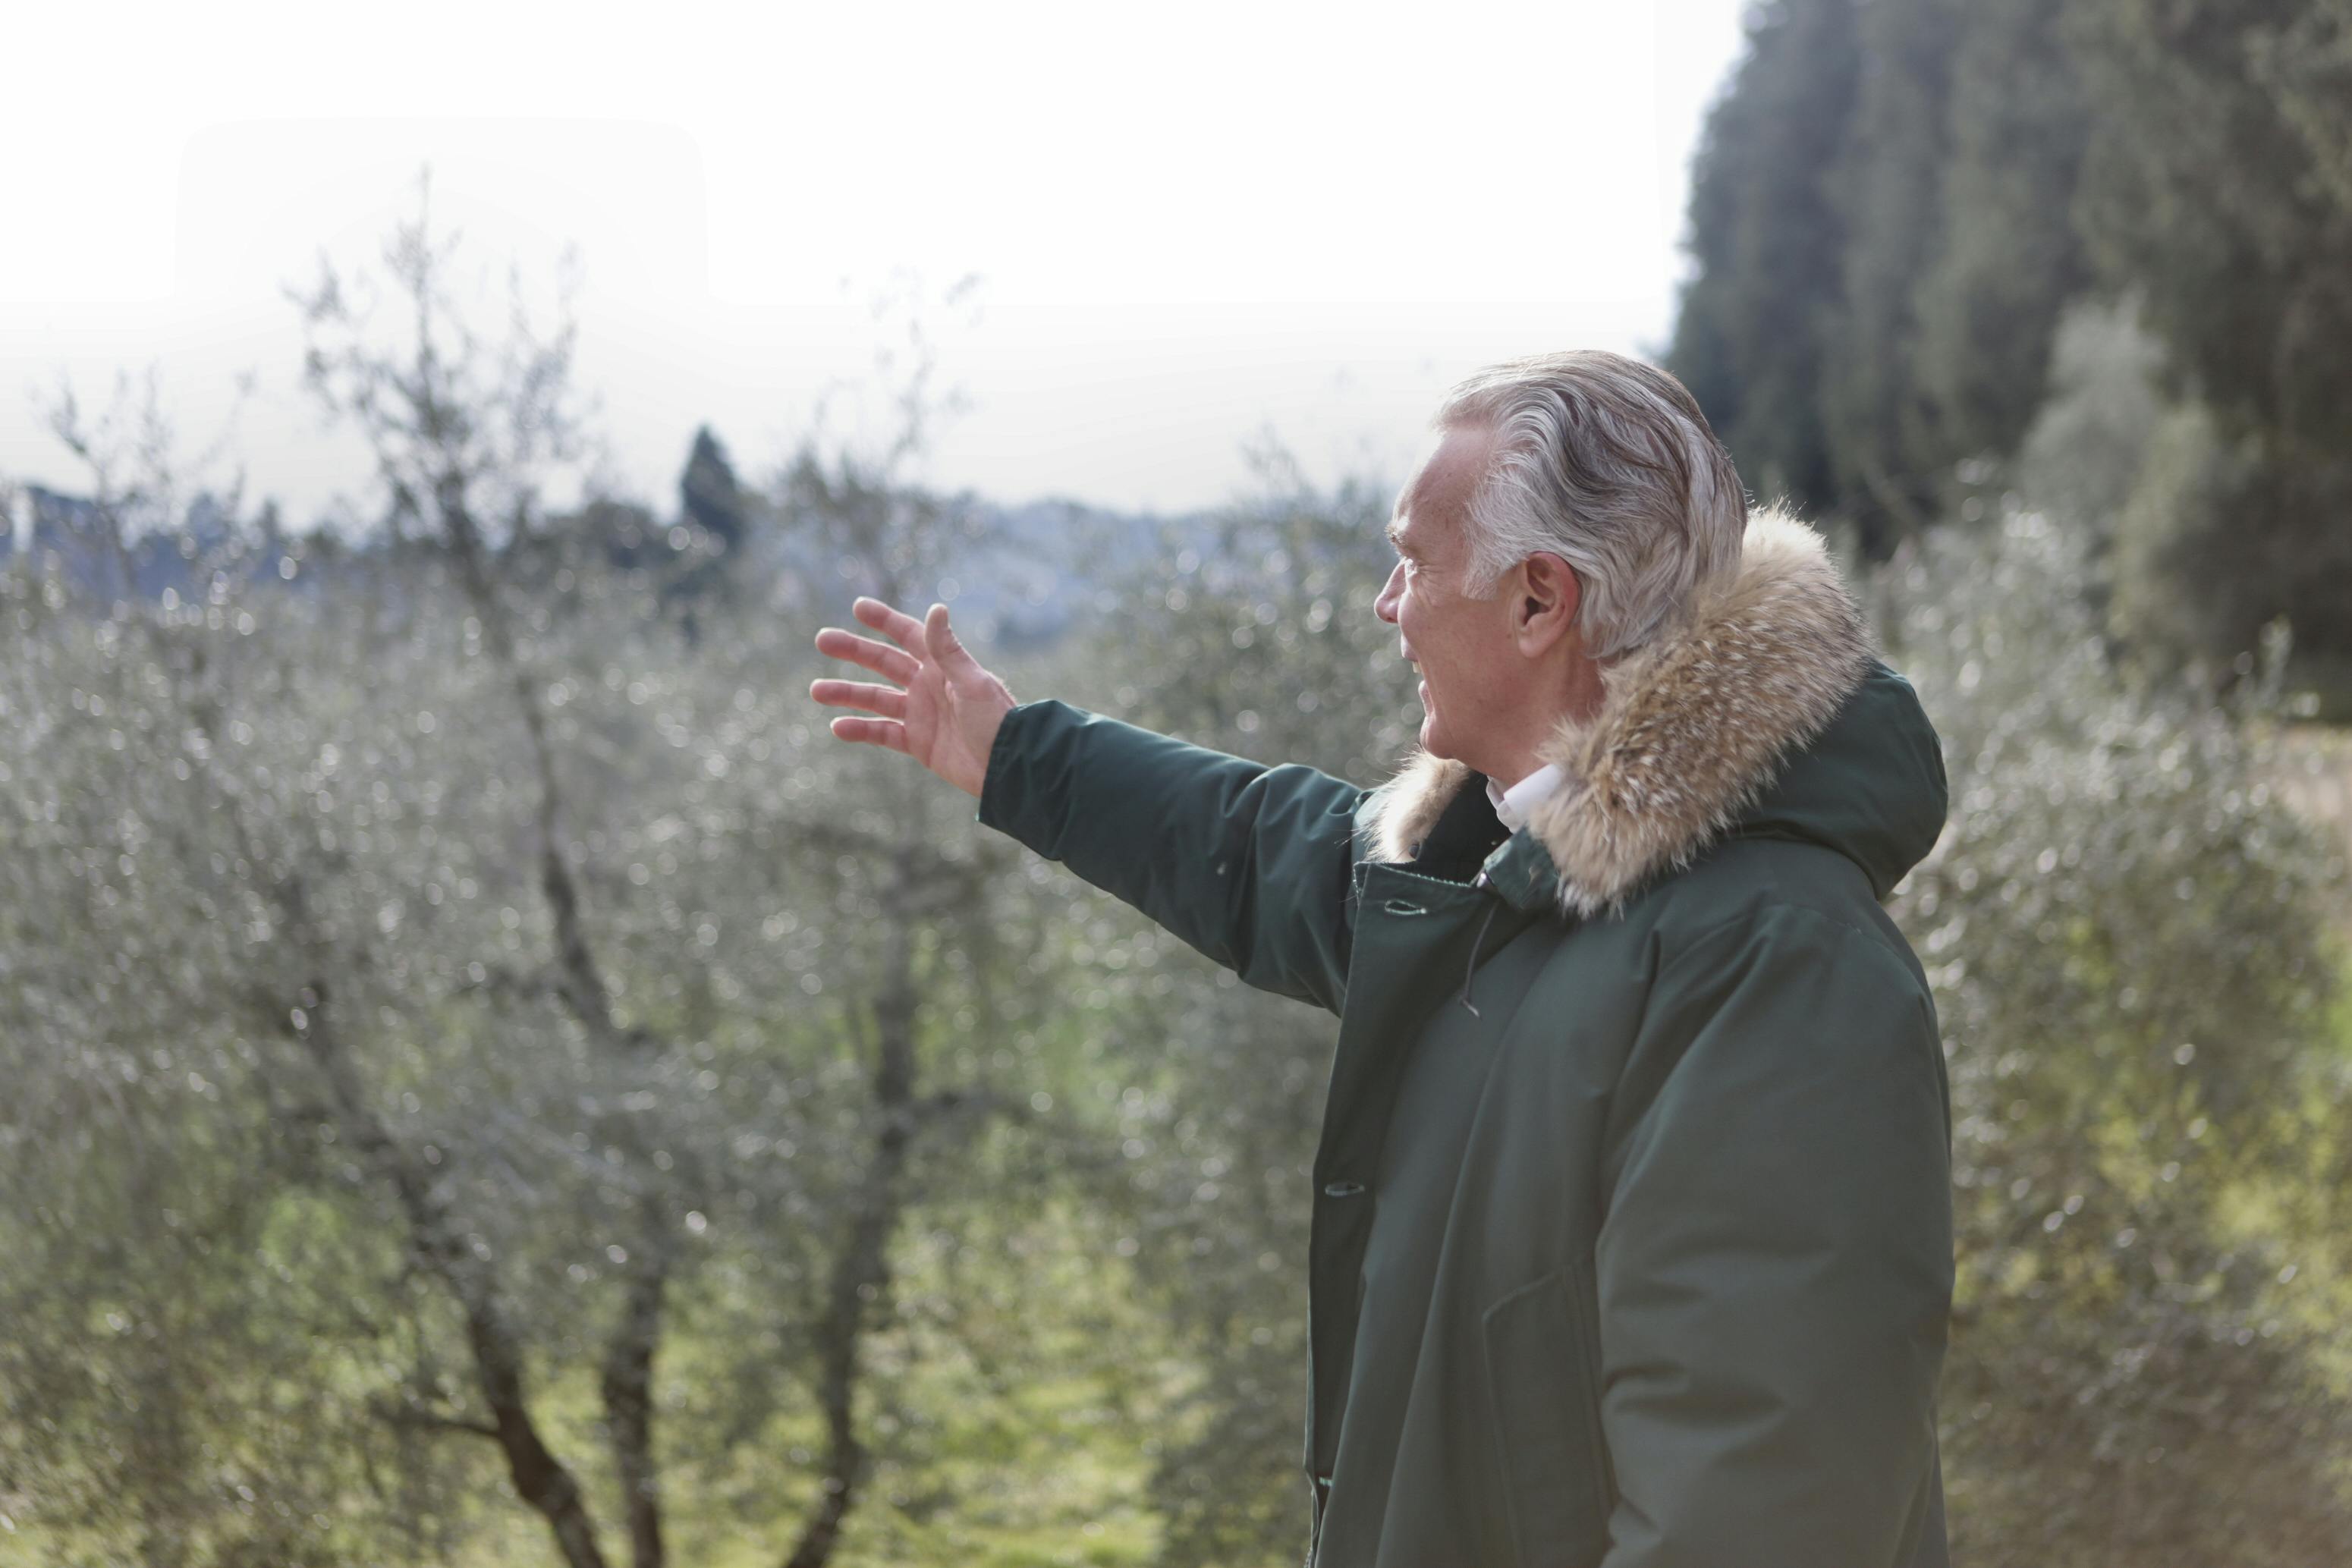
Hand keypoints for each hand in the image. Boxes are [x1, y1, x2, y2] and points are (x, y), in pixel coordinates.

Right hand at [810, 599, 1016, 797]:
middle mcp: (928, 685)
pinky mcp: (918, 742)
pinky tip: (838, 727)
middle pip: (883, 663)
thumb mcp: (973, 683)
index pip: (908, 635)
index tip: (858, 607)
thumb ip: (949, 650)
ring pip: (875, 698)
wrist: (1008, 767)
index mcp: (942, 666)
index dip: (884, 620)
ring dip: (847, 693)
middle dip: (853, 651)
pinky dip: (860, 729)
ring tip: (816, 691)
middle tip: (822, 640)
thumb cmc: (997, 720)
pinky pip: (882, 732)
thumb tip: (936, 608)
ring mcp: (921, 713)